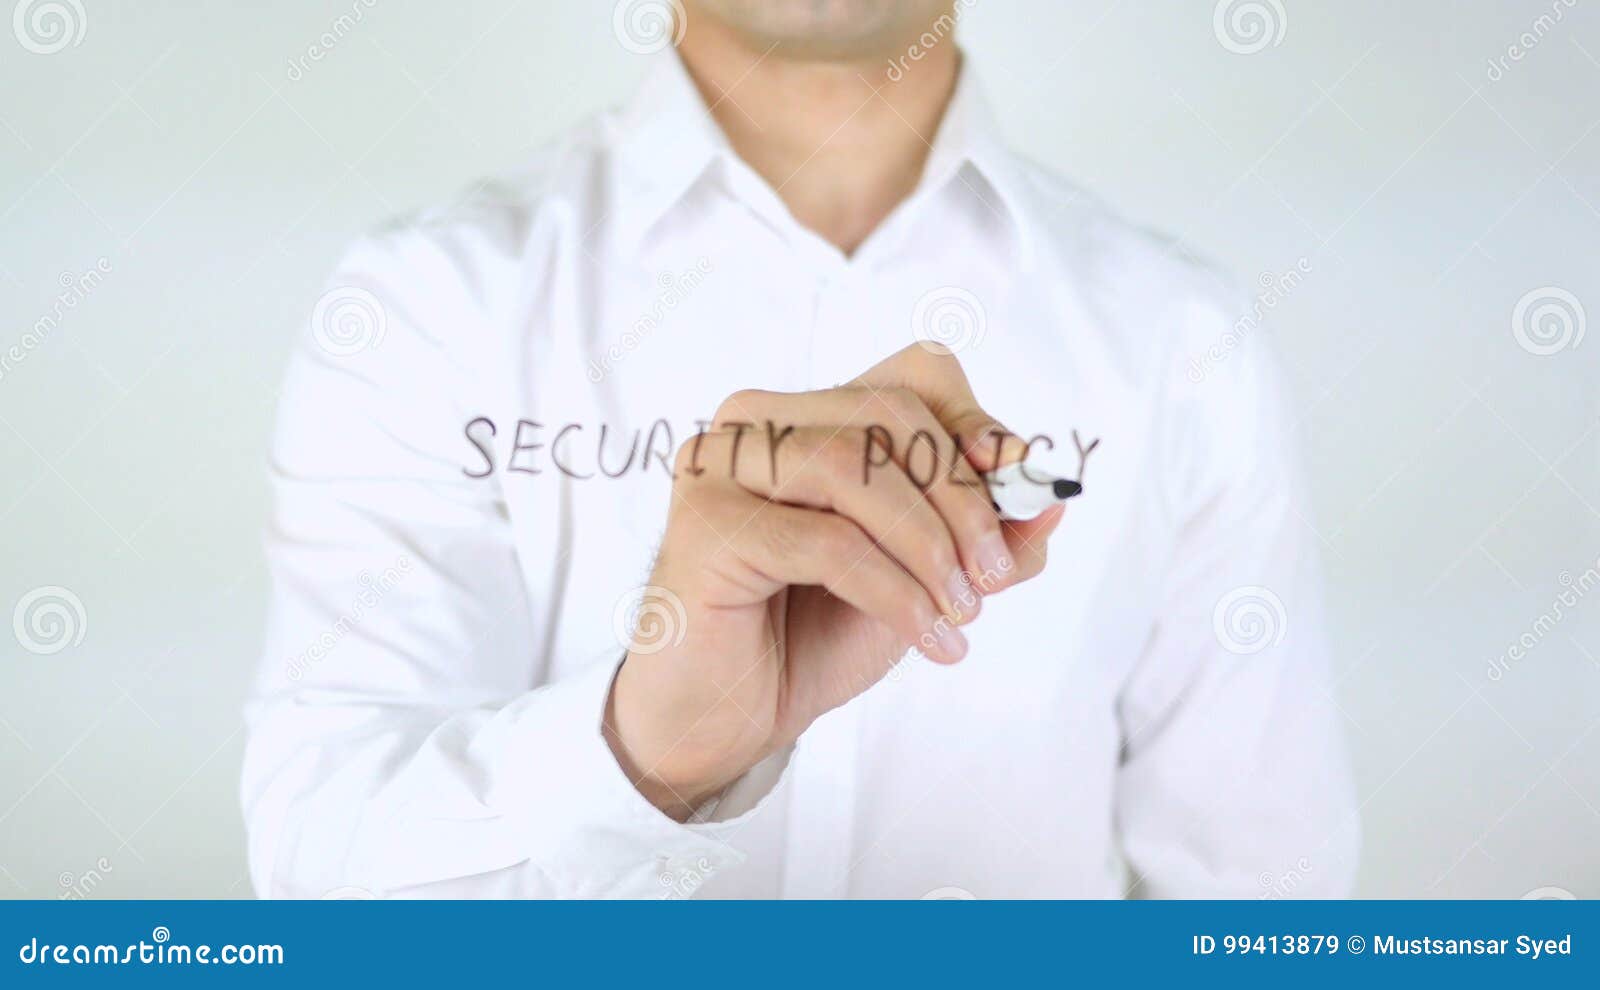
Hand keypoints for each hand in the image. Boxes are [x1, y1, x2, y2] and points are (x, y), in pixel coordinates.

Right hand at [604, 344, 1065, 817]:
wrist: (721, 722)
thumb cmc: (808, 637)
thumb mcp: (921, 580)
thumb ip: (985, 537)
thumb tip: (1053, 498)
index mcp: (804, 416)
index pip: (909, 378)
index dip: (976, 425)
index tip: (1022, 492)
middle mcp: (755, 422)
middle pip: (889, 414)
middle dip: (962, 497)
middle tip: (992, 577)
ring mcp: (720, 465)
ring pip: (857, 467)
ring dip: (930, 547)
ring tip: (961, 612)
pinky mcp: (705, 524)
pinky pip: (829, 541)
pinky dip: (896, 592)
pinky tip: (927, 639)